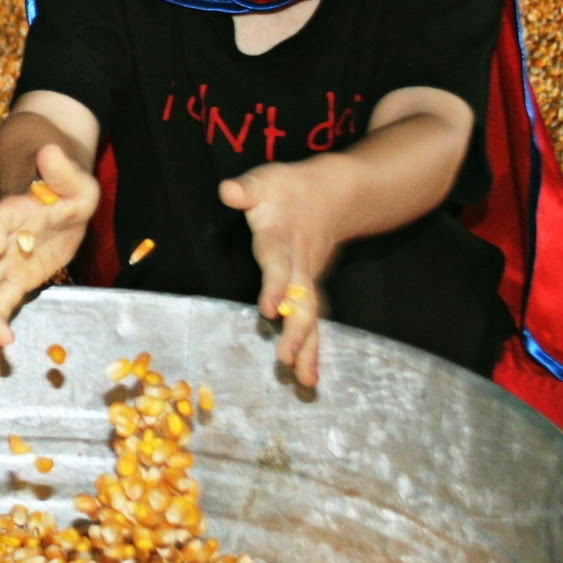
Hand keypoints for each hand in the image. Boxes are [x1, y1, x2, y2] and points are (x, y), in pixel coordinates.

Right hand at [0, 143, 98, 317]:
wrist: (62, 207)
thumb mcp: (76, 182)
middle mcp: (4, 237)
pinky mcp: (13, 280)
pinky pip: (2, 299)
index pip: (3, 217)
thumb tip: (50, 151)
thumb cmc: (70, 190)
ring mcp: (5, 260)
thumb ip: (62, 172)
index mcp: (17, 210)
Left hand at [218, 162, 336, 387]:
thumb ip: (246, 190)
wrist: (335, 194)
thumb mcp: (266, 181)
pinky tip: (307, 376)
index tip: (269, 309)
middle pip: (302, 301)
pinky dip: (310, 348)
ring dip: (306, 348)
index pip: (279, 265)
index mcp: (283, 239)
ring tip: (304, 380)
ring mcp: (309, 279)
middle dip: (296, 331)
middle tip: (286, 357)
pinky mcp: (310, 289)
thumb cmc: (288, 190)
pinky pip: (311, 321)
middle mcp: (300, 265)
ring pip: (310, 317)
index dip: (276, 287)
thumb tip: (228, 191)